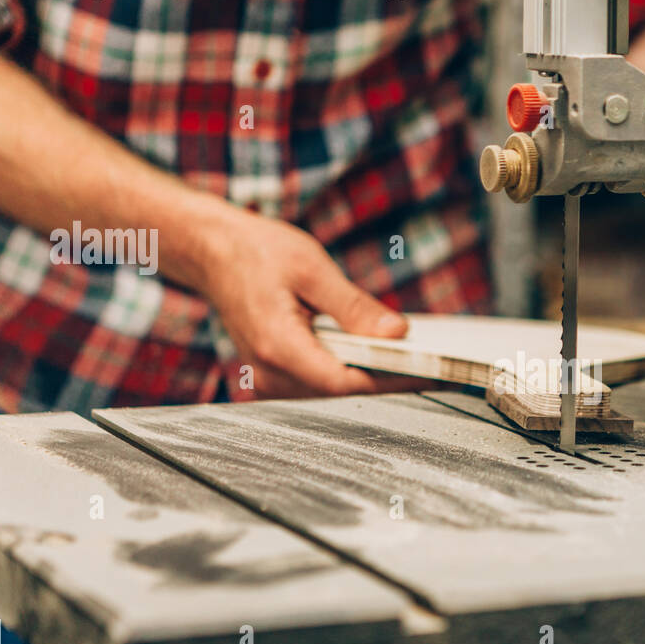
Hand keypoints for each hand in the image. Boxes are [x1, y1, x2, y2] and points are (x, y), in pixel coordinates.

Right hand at [202, 211, 420, 397]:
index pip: (346, 382)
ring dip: (372, 375)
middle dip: (387, 377)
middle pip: (343, 391)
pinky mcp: (276, 375)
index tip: (428, 371)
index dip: (391, 380)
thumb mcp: (312, 269)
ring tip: (410, 357)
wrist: (212, 252)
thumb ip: (354, 307)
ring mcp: (270, 379)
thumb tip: (396, 333)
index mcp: (279, 346)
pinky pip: (321, 382)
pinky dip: (351, 369)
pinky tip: (376, 355)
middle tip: (432, 363)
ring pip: (334, 391)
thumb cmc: (255, 253)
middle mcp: (271, 372)